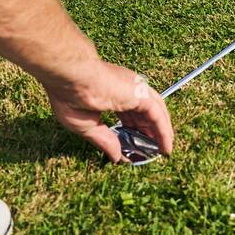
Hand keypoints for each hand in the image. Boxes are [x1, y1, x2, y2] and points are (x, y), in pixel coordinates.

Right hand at [45, 60, 173, 161]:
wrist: (70, 77)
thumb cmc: (69, 95)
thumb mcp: (86, 125)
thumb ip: (104, 140)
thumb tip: (117, 157)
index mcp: (110, 92)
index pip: (127, 112)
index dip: (131, 129)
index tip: (131, 146)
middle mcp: (126, 89)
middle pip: (143, 113)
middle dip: (148, 132)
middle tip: (151, 150)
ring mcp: (135, 90)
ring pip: (155, 114)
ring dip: (161, 133)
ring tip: (163, 151)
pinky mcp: (141, 95)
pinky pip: (158, 117)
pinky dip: (164, 133)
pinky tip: (165, 147)